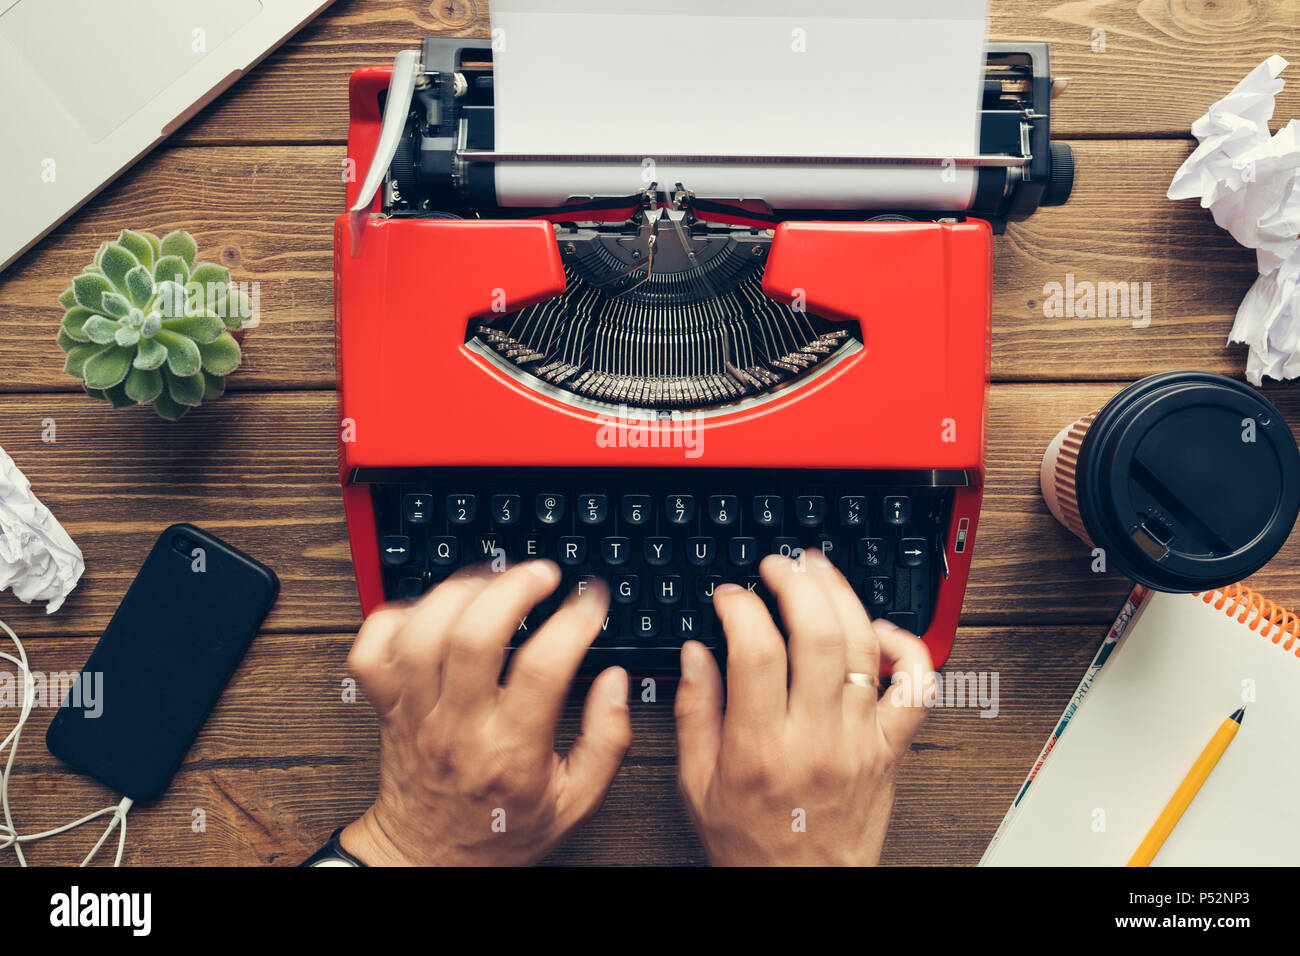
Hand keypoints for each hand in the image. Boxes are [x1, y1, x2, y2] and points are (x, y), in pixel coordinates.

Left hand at [339, 561, 630, 865]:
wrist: (429, 862)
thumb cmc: (503, 832)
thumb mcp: (577, 802)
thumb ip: (607, 740)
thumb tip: (615, 681)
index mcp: (511, 750)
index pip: (544, 667)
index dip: (573, 619)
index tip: (591, 598)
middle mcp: (458, 726)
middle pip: (473, 637)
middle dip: (511, 589)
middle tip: (540, 573)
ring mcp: (415, 715)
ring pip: (421, 634)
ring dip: (458, 592)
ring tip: (491, 577)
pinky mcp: (386, 709)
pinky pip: (373, 650)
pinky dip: (395, 616)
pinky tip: (432, 608)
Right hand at [674, 548, 933, 865]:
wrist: (803, 892)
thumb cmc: (750, 843)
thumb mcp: (697, 783)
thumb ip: (693, 712)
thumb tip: (695, 652)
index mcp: (758, 746)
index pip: (755, 649)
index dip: (740, 605)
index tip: (730, 595)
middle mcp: (814, 738)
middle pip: (818, 634)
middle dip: (797, 582)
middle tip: (780, 564)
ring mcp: (858, 741)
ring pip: (865, 648)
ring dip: (844, 596)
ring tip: (820, 572)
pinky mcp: (889, 749)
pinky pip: (917, 690)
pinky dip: (907, 650)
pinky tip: (880, 629)